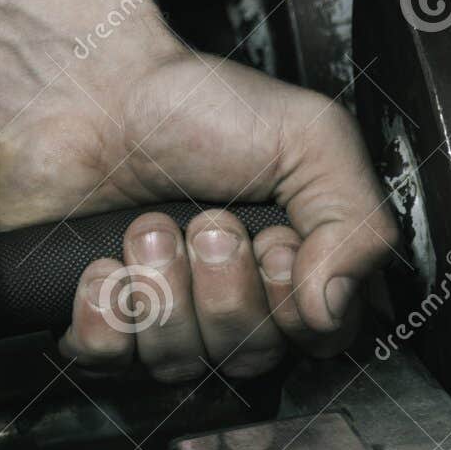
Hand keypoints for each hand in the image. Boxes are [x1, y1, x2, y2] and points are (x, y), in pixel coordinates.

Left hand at [0, 47, 396, 381]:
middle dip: (224, 287)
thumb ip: (357, 224)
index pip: (319, 341)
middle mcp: (232, 298)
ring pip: (179, 363)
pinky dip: (106, 311)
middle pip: (248, 358)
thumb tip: (333, 312)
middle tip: (206, 220)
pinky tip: (104, 262)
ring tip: (148, 223)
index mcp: (295, 264)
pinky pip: (107, 359)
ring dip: (163, 286)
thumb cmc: (196, 104)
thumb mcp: (310, 137)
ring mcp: (163, 314)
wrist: (92, 86)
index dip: (294, 303)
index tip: (274, 241)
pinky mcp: (97, 317)